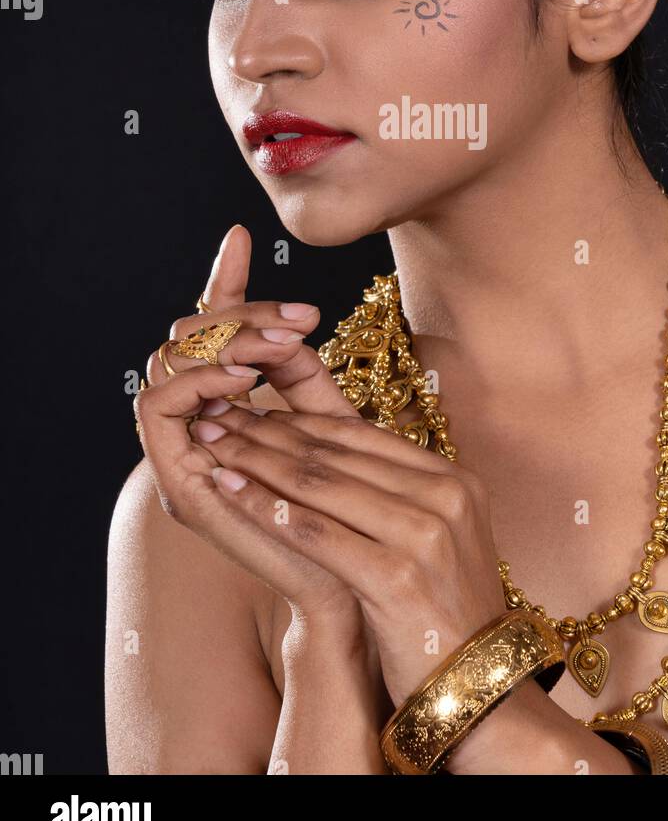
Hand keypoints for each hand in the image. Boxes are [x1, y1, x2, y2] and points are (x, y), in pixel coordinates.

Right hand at [136, 224, 364, 628]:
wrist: (357, 585)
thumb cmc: (351, 506)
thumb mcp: (330, 422)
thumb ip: (304, 372)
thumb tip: (297, 316)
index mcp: (230, 405)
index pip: (209, 328)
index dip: (222, 282)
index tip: (241, 236)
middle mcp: (198, 425)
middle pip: (183, 336)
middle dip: (235, 313)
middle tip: (294, 316)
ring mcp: (183, 452)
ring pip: (163, 362)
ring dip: (215, 341)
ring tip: (269, 343)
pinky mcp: (179, 479)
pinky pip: (157, 407)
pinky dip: (196, 379)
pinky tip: (244, 373)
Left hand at [182, 326, 507, 711]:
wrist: (480, 690)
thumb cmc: (444, 617)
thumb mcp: (437, 540)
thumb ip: (399, 496)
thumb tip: (333, 459)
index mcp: (454, 480)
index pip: (361, 434)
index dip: (300, 419)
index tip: (253, 411)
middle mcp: (445, 496)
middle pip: (336, 453)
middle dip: (268, 432)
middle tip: (217, 417)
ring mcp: (425, 534)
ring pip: (321, 485)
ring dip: (257, 461)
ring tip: (213, 446)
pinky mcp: (397, 576)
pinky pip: (316, 533)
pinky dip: (266, 508)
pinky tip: (230, 492)